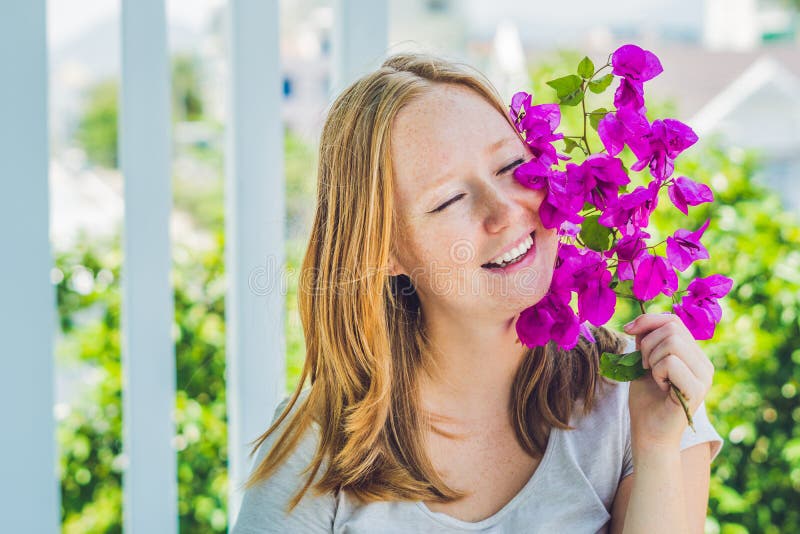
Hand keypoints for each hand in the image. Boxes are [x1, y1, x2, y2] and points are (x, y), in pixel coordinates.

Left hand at [623, 312, 714, 450]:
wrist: (649, 432)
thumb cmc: (646, 399)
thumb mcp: (643, 362)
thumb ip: (646, 341)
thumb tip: (639, 322)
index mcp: (693, 355)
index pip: (673, 320)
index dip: (648, 320)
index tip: (627, 330)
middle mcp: (704, 363)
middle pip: (672, 328)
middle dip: (647, 343)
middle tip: (643, 366)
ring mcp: (704, 376)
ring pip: (671, 342)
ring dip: (652, 359)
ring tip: (654, 377)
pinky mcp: (698, 389)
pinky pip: (671, 362)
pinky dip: (657, 372)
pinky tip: (662, 387)